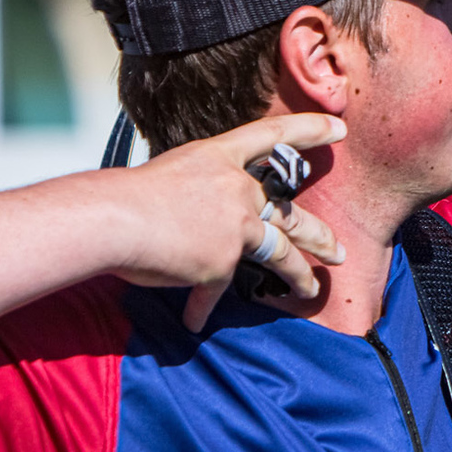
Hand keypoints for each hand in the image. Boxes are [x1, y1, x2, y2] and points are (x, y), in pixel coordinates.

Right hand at [108, 114, 346, 330]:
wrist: (112, 219)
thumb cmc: (124, 195)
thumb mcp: (170, 173)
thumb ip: (196, 189)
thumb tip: (200, 214)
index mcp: (219, 157)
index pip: (273, 136)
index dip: (309, 129)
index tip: (340, 128)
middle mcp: (236, 189)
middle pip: (291, 212)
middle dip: (320, 234)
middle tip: (339, 249)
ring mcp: (235, 226)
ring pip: (282, 253)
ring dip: (299, 275)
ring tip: (312, 289)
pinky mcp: (221, 262)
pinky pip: (213, 292)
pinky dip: (200, 307)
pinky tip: (193, 323)